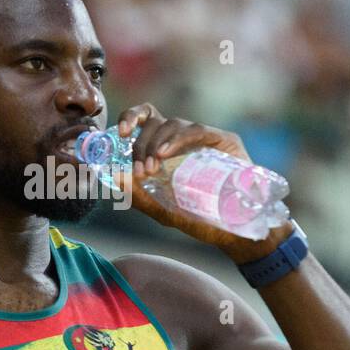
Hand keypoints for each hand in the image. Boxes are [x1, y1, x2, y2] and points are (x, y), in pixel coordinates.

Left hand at [114, 103, 292, 259]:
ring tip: (152, 169)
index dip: (130, 118)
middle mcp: (183, 139)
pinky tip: (165, 154)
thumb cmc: (201, 219)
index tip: (120, 133)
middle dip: (141, 144)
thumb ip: (139, 197)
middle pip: (154, 120)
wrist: (236, 231)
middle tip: (141, 171)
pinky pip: (197, 130)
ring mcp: (205, 138)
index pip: (145, 118)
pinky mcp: (225, 140)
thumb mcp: (164, 211)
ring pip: (172, 123)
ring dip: (156, 144)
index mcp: (166, 148)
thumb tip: (113, 178)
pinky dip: (178, 139)